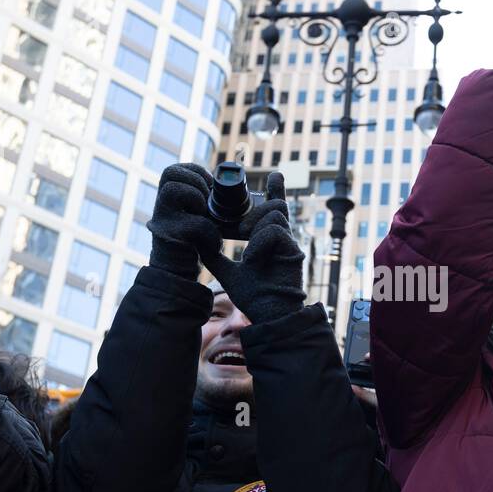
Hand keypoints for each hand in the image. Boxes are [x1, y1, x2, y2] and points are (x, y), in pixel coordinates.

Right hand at [146, 163, 222, 279]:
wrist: (179, 273)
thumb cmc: (192, 243)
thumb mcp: (195, 217)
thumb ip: (201, 201)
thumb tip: (224, 185)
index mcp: (166, 199)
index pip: (172, 170)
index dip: (194, 172)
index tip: (209, 185)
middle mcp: (159, 206)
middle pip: (171, 174)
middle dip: (196, 183)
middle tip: (207, 202)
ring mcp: (162, 220)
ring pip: (176, 191)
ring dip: (198, 200)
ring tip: (205, 217)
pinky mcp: (169, 236)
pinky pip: (196, 223)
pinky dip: (210, 233)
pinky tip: (213, 244)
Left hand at [204, 172, 304, 323]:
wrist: (269, 316)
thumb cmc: (254, 296)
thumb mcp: (228, 272)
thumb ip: (215, 256)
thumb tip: (199, 243)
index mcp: (268, 241)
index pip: (273, 210)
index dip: (276, 191)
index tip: (276, 175)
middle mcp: (281, 239)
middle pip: (276, 206)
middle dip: (258, 208)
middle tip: (239, 228)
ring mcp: (289, 245)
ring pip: (275, 214)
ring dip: (256, 224)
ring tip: (244, 243)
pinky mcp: (293, 252)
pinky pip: (275, 231)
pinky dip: (259, 242)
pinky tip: (252, 258)